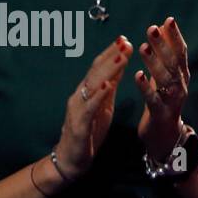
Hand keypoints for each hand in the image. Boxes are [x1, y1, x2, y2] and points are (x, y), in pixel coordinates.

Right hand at [54, 37, 132, 180]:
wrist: (72, 158)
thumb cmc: (90, 128)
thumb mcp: (104, 103)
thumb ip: (110, 84)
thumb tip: (120, 62)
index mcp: (88, 91)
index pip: (99, 67)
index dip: (111, 52)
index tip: (125, 39)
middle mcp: (80, 96)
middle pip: (95, 71)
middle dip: (111, 55)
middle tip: (125, 41)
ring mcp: (78, 109)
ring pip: (93, 85)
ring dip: (108, 69)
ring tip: (121, 56)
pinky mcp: (79, 124)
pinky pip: (89, 107)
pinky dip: (98, 95)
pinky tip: (107, 85)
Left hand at [135, 17, 190, 162]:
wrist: (164, 136)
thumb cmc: (163, 102)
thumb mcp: (167, 78)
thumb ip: (166, 56)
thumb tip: (163, 29)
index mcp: (182, 75)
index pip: (181, 52)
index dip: (175, 36)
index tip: (168, 19)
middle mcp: (181, 85)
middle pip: (173, 62)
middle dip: (163, 44)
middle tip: (152, 28)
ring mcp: (172, 100)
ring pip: (164, 78)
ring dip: (154, 62)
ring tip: (143, 47)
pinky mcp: (160, 113)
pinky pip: (153, 98)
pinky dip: (146, 86)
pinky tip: (137, 75)